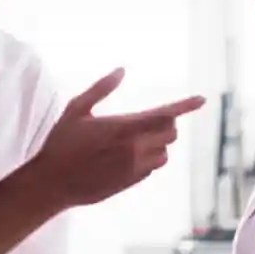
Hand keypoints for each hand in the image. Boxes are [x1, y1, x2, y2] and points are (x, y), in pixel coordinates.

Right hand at [29, 68, 204, 207]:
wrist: (52, 183)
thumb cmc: (61, 143)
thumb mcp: (76, 109)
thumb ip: (101, 88)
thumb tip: (121, 70)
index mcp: (123, 127)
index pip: (165, 114)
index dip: (186, 105)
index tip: (202, 99)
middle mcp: (134, 149)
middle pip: (171, 132)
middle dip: (166, 123)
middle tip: (148, 118)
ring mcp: (134, 168)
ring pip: (165, 153)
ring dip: (158, 143)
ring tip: (135, 138)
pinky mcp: (131, 183)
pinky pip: (152, 167)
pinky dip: (148, 158)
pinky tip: (125, 155)